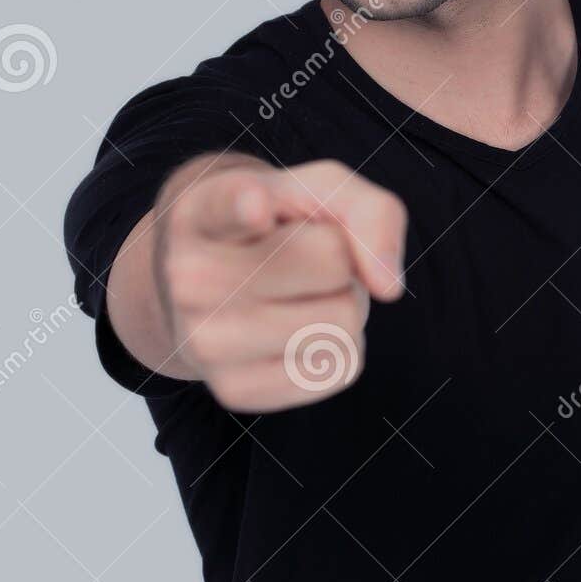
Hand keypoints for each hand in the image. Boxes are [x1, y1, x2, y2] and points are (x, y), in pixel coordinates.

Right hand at [153, 156, 406, 412]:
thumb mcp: (319, 190)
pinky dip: (338, 347)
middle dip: (342, 261)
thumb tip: (389, 288)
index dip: (246, 205)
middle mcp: (192, 277)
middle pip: (333, 264)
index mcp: (206, 210)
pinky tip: (294, 330)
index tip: (256, 204)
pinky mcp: (235, 390)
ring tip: (298, 293)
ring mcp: (206, 341)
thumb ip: (368, 211)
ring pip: (344, 324)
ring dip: (344, 306)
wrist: (207, 279)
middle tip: (303, 258)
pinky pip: (340, 369)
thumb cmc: (274, 225)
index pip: (226, 207)